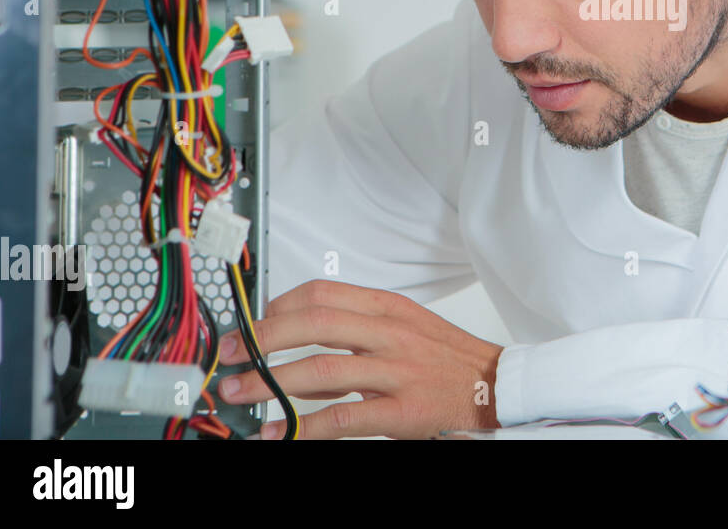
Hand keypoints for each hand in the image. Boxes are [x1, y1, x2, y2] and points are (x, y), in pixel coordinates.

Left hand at [216, 278, 502, 438]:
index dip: (276, 307)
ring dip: (270, 382)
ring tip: (239, 394)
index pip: (322, 294)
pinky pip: (342, 418)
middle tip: (231, 354)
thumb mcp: (406, 328)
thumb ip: (358, 333)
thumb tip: (305, 351)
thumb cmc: (449, 359)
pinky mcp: (402, 410)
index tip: (250, 324)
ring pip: (321, 370)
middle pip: (314, 324)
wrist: (497, 387)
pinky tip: (279, 433)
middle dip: (262, 338)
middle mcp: (390, 334)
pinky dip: (302, 427)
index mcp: (389, 309)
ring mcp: (396, 371)